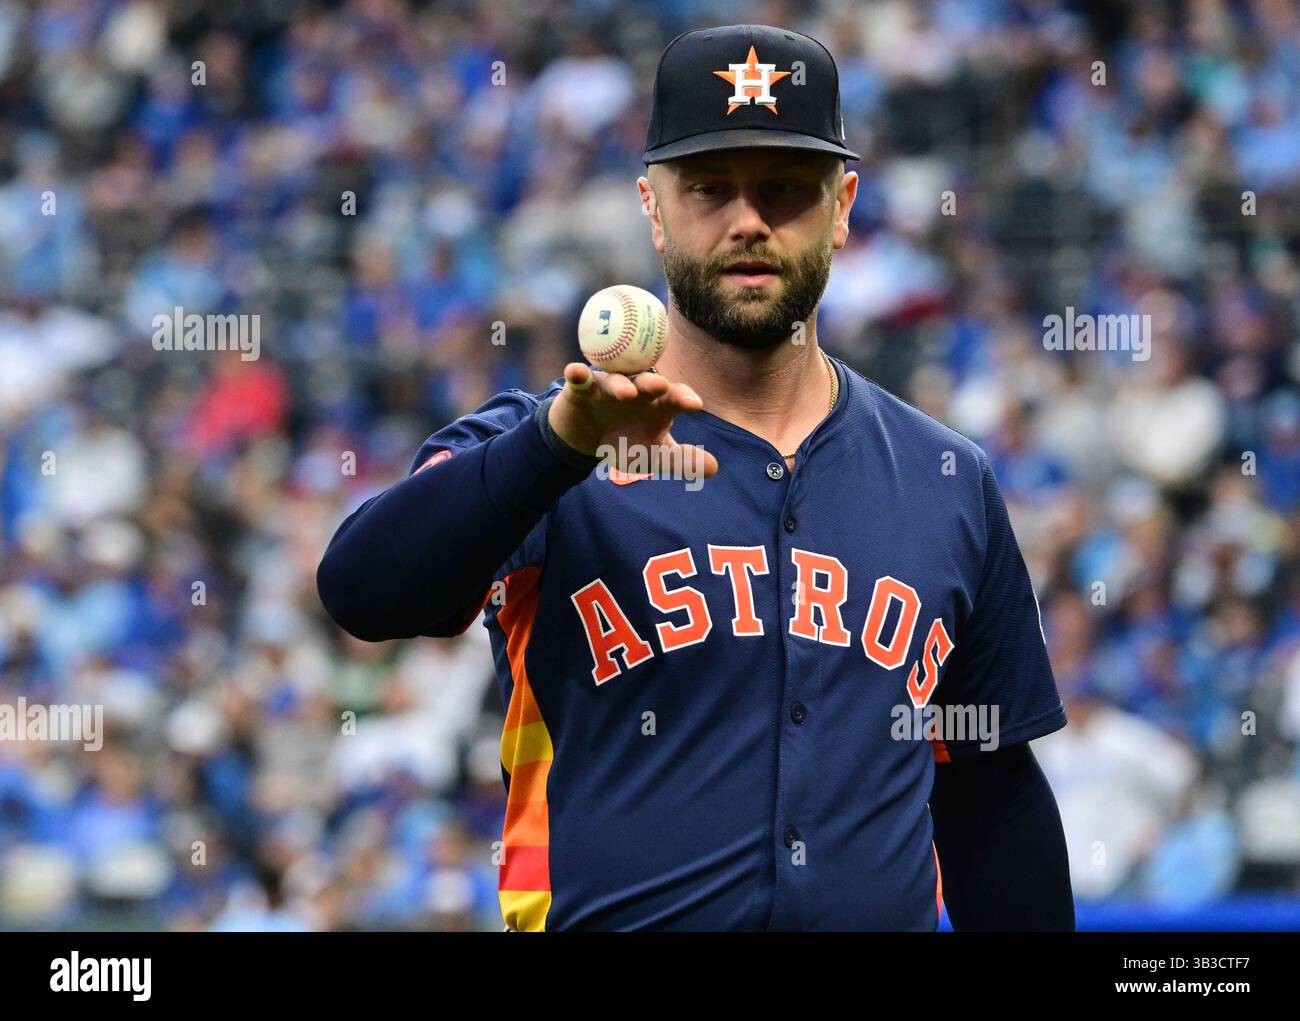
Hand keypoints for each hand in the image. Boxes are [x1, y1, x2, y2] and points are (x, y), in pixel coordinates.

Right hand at [549, 363, 718, 479]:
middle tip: (660, 386)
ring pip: (615, 381)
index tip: (694, 405)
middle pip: (647, 382)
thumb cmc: (627, 441)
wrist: (588, 439)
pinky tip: (575, 372)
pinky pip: (579, 379)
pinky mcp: (582, 389)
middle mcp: (636, 388)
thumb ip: (681, 461)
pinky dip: (577, 375)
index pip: (676, 395)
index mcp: (658, 402)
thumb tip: (714, 468)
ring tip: (625, 393)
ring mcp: (609, 386)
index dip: (684, 397)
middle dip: (653, 384)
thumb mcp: (654, 455)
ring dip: (619, 384)